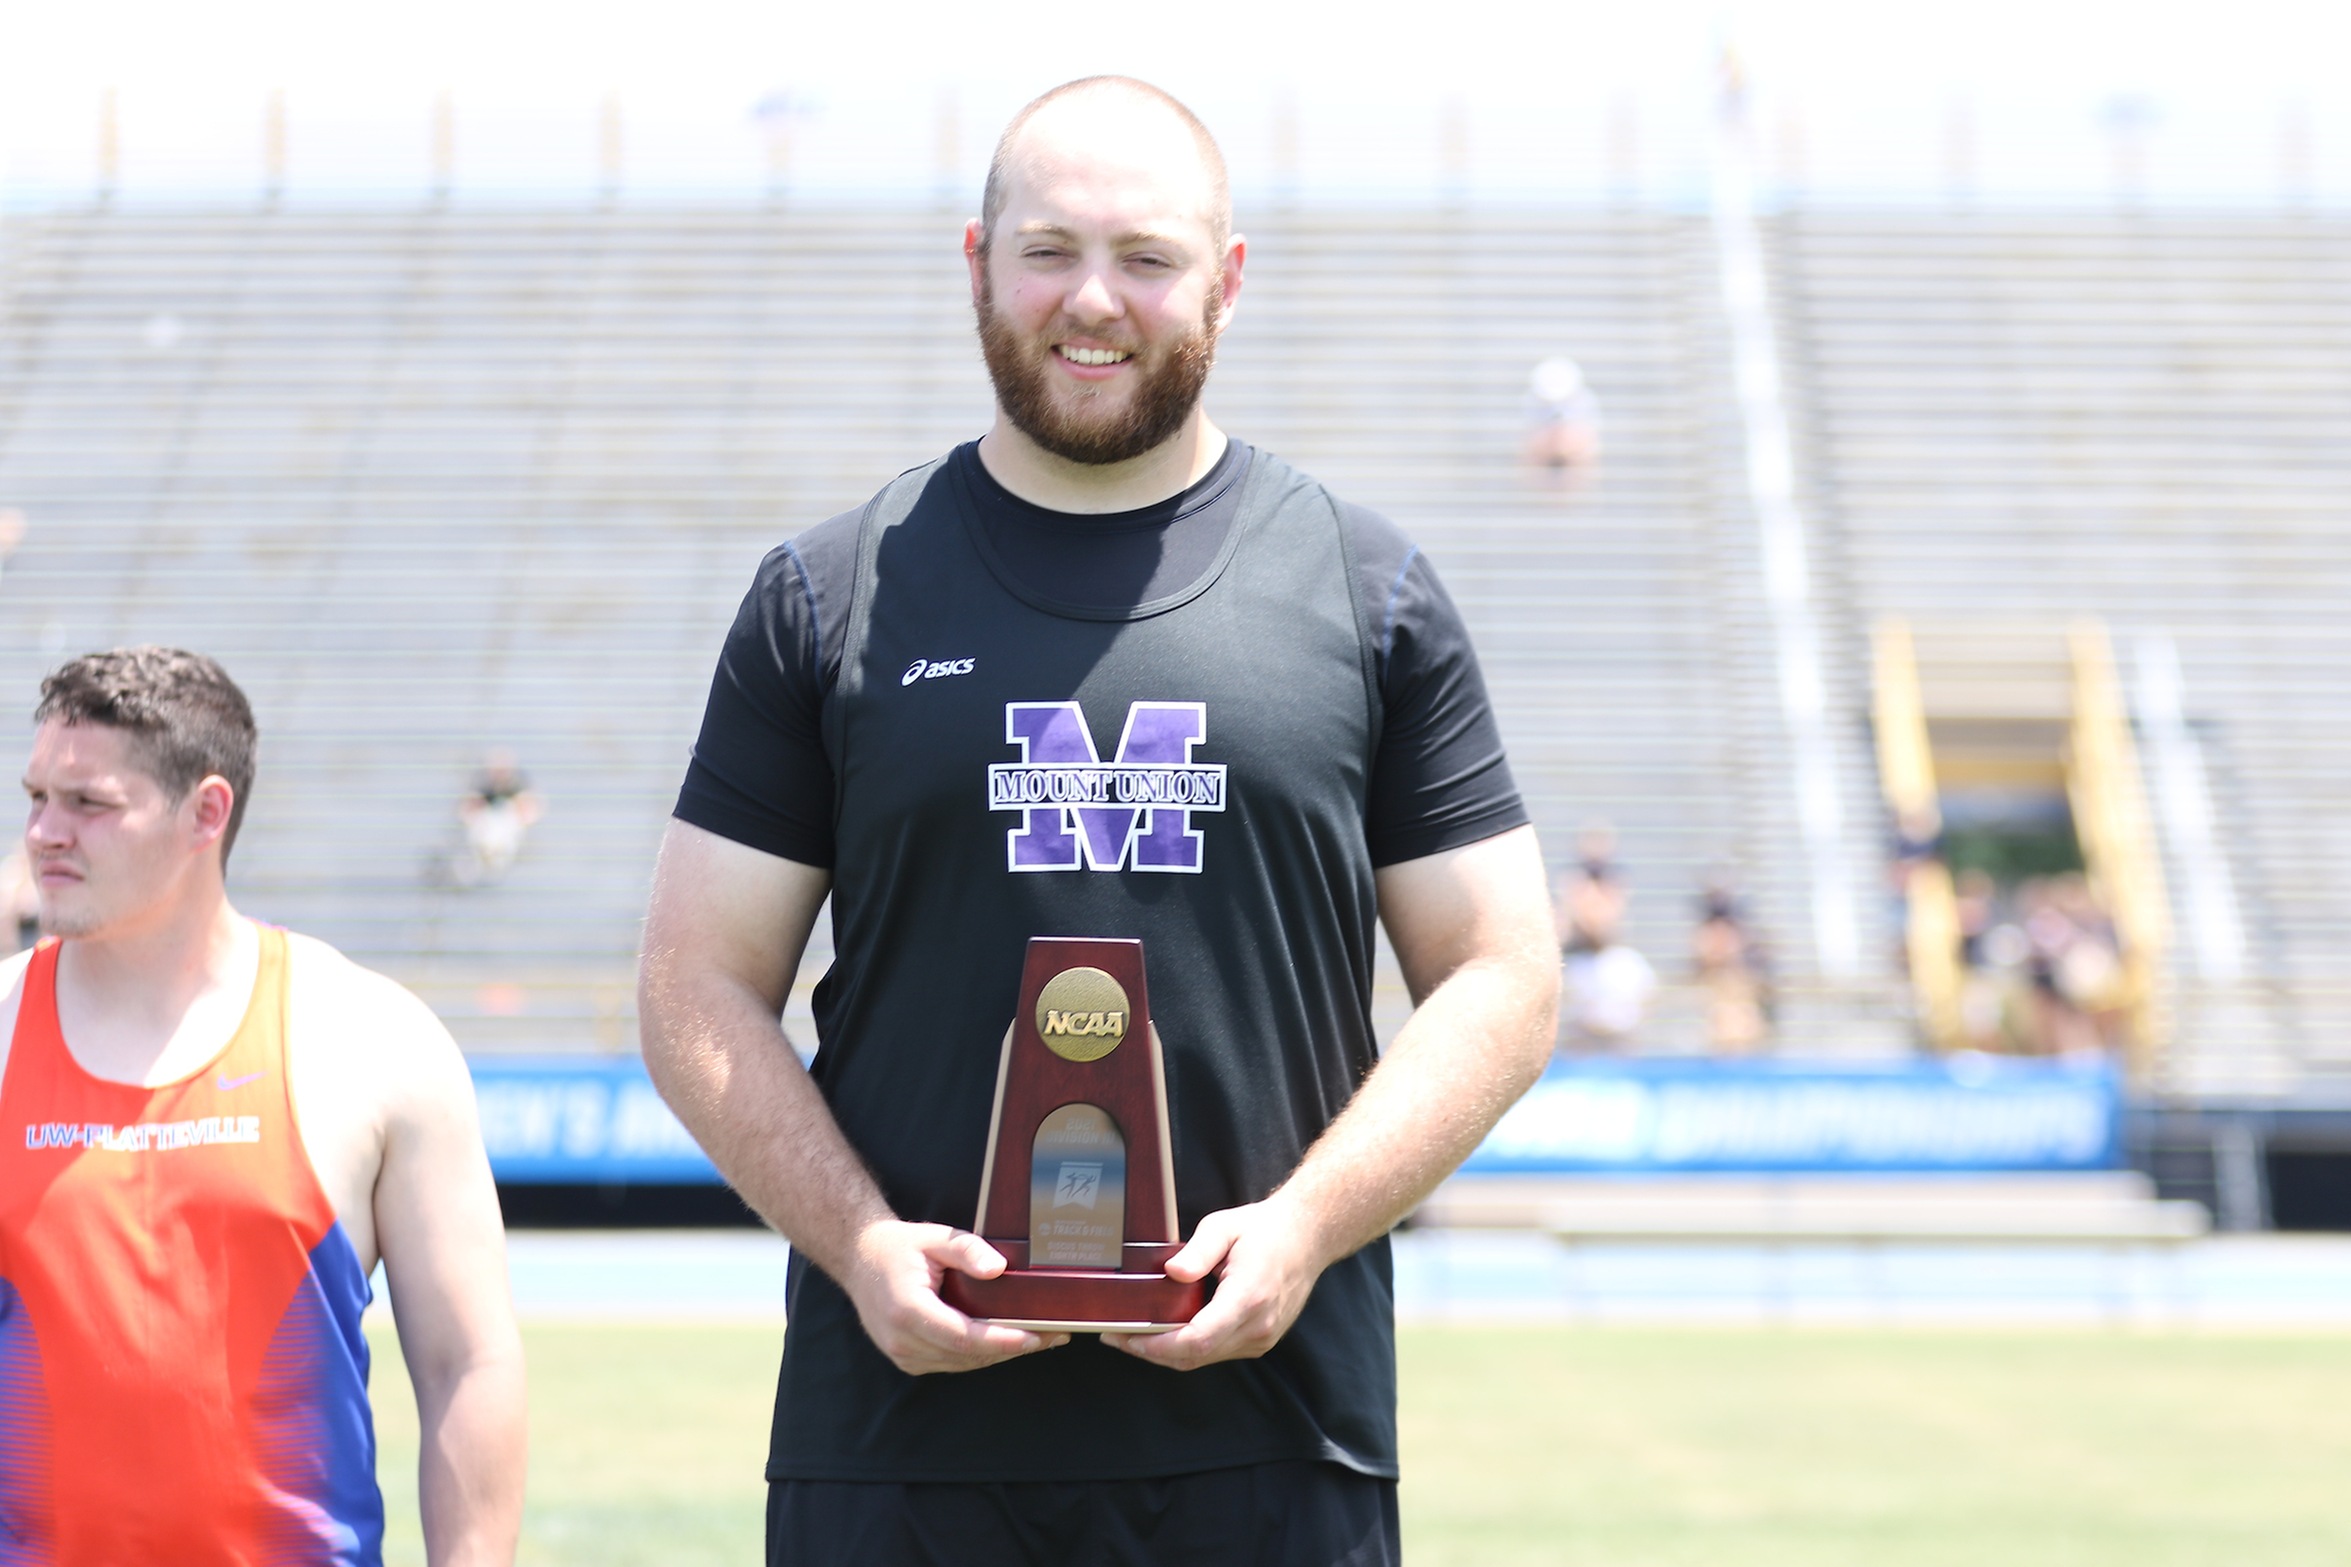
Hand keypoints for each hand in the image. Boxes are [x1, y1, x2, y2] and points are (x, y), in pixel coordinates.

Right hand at [842, 1220, 1068, 1374]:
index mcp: (908, 1309)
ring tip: (1041, 1338)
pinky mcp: (908, 1359)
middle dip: (1013, 1348)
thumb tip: (998, 1269)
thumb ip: (968, 1250)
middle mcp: (902, 1340)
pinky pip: (952, 1363)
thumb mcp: (935, 1238)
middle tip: (1054, 1336)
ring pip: (963, 1363)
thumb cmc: (899, 1247)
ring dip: (1001, 1354)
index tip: (1036, 1337)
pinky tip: (1007, 1341)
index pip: (963, 1337)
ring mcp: (902, 1354)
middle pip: (968, 1355)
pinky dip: (981, 1354)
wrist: (860, 1261)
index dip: (1002, 1341)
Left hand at [1103, 1198, 1326, 1370]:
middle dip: (1151, 1352)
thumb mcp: (1225, 1226)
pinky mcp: (1260, 1340)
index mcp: (1247, 1298)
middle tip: (1116, 1338)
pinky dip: (1188, 1348)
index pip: (1197, 1339)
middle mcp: (1257, 1326)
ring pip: (1204, 1359)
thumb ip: (1197, 1251)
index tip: (1126, 1337)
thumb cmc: (1265, 1229)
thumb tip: (1172, 1273)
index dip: (1158, 1345)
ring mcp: (1262, 1338)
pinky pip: (1217, 1352)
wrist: (1308, 1237)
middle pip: (1194, 1356)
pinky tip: (1166, 1332)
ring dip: (1167, 1353)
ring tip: (1133, 1336)